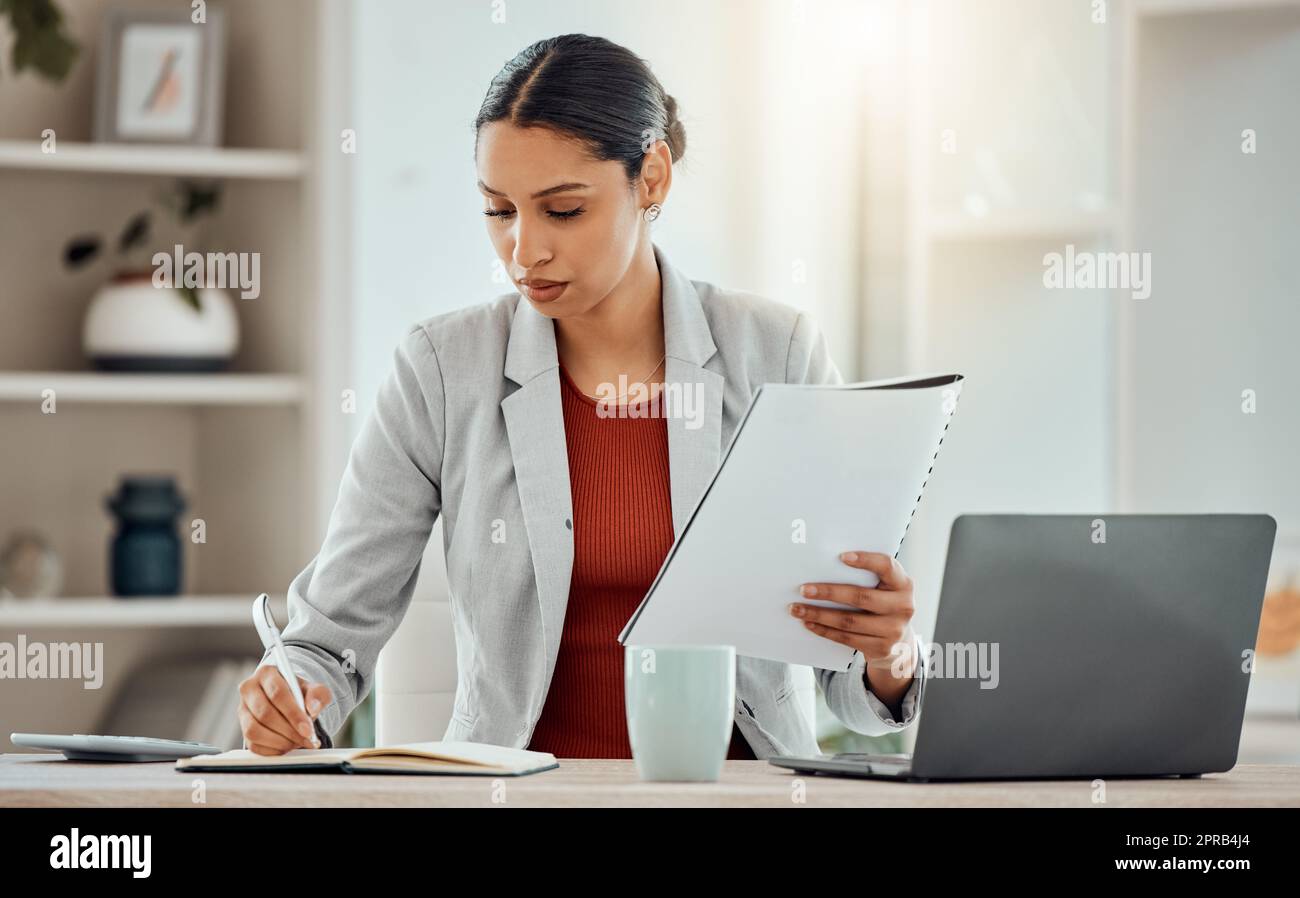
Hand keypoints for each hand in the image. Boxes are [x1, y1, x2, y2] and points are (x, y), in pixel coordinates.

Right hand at [237, 665, 332, 754]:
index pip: (278, 694)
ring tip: (297, 742)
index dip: (294, 714)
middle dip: (289, 731)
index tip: (308, 729)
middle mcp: (249, 689)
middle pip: (265, 714)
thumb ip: (318, 695)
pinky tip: (287, 746)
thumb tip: (313, 708)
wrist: (290, 700)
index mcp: (267, 673)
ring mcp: (242, 710)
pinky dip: (272, 750)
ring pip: (254, 731)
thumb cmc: (301, 693)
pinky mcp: (242, 728)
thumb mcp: (315, 689)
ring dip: (279, 742)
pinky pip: (253, 745)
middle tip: (306, 739)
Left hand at [789, 551, 916, 709]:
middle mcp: (902, 606)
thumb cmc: (883, 602)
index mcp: (903, 584)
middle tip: (803, 589)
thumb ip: (866, 576)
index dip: (866, 560)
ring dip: (819, 614)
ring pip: (849, 621)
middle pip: (861, 597)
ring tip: (797, 608)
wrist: (899, 640)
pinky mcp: (881, 648)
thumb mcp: (883, 587)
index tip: (841, 556)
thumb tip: (824, 565)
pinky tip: (808, 623)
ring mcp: (893, 630)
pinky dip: (824, 630)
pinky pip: (846, 638)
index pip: (886, 566)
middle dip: (828, 592)